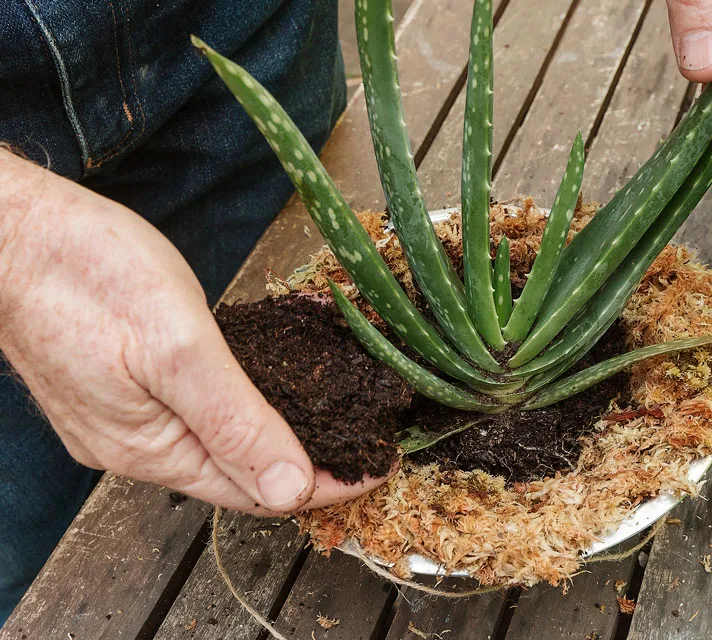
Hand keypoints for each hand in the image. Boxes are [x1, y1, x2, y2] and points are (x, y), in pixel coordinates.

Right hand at [0, 151, 385, 513]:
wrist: (11, 228)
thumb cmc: (85, 273)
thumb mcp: (177, 348)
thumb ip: (235, 422)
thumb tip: (292, 488)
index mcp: (151, 449)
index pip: (257, 490)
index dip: (325, 483)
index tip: (378, 466)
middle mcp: (138, 446)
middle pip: (241, 473)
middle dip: (308, 462)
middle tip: (365, 442)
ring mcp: (127, 416)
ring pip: (222, 442)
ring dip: (279, 431)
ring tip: (334, 418)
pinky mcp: (123, 383)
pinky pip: (199, 411)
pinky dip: (246, 403)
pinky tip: (271, 384)